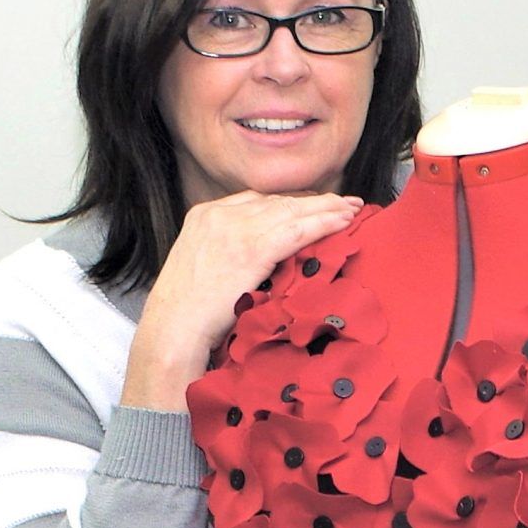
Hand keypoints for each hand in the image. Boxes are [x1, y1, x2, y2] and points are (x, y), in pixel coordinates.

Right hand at [121, 188, 363, 408]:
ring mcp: (235, 229)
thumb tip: (259, 263)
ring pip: (291, 211)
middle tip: (344, 202)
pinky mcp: (252, 249)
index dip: (289, 202)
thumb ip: (229, 255)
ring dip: (327, 209)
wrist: (174, 327)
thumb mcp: (205, 270)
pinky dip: (324, 224)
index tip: (313, 205)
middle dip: (313, 201)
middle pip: (277, 201)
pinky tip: (344, 222)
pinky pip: (297, 230)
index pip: (256, 200)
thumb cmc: (189, 314)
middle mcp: (220, 214)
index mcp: (205, 215)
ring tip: (353, 209)